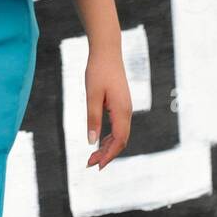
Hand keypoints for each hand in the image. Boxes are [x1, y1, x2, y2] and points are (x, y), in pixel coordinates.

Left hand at [84, 46, 131, 169]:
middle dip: (107, 154)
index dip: (108, 155)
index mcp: (122, 111)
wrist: (107, 50)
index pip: (119, 141)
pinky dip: (109, 136)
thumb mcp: (92, 94)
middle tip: (89, 164)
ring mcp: (125, 107)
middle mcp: (127, 111)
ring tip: (92, 155)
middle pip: (120, 141)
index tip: (96, 165)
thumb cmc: (98, 70)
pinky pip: (118, 126)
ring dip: (107, 146)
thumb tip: (92, 142)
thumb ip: (92, 117)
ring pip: (120, 134)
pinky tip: (99, 139)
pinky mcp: (121, 103)